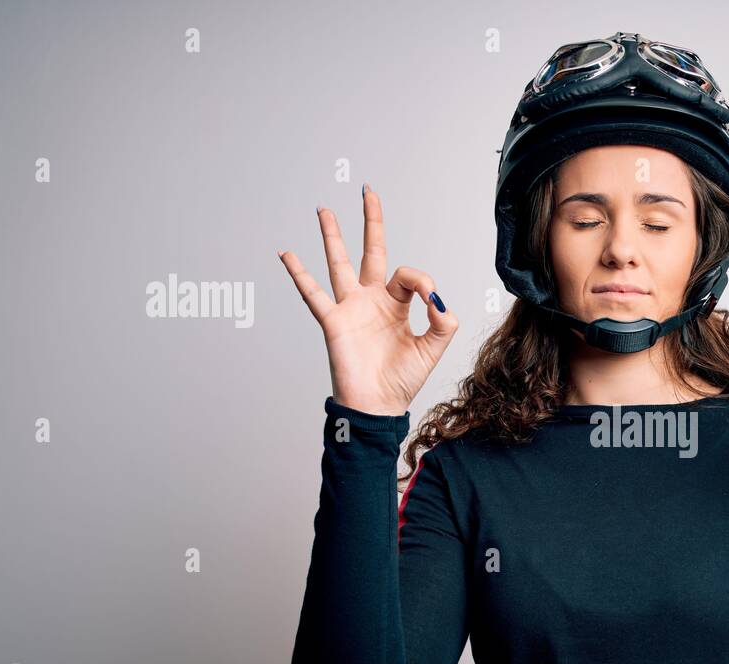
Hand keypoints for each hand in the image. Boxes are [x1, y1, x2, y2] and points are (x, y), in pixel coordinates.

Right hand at [278, 184, 458, 416]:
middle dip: (371, 222)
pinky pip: (313, 294)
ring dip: (332, 236)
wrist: (378, 406)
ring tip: (325, 210)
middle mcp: (372, 300)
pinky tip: (287, 253)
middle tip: (368, 192)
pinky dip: (298, 274)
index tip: (430, 298)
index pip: (408, 274)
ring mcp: (350, 308)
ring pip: (339, 263)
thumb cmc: (402, 380)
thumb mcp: (432, 349)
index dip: (422, 280)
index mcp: (397, 304)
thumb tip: (437, 298)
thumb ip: (442, 322)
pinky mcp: (333, 321)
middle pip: (371, 251)